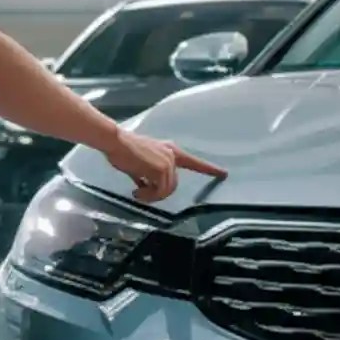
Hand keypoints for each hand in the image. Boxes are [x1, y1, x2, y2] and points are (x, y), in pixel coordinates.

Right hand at [101, 129, 226, 201]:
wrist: (116, 142)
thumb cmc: (123, 150)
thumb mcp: (140, 163)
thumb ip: (147, 174)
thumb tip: (144, 187)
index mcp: (170, 151)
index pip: (194, 162)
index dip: (209, 169)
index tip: (223, 173)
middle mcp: (172, 155)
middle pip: (173, 185)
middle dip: (158, 194)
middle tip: (142, 195)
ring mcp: (169, 162)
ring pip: (166, 190)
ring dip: (152, 197)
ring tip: (138, 194)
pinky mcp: (162, 169)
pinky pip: (159, 191)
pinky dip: (148, 196)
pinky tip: (137, 192)